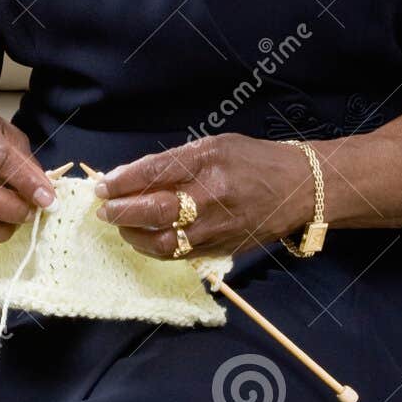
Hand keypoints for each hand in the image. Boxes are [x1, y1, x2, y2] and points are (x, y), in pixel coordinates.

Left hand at [94, 134, 310, 259]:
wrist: (298, 188)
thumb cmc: (252, 161)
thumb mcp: (213, 146)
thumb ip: (174, 162)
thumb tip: (130, 178)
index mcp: (208, 161)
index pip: (154, 173)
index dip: (122, 182)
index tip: (102, 186)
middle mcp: (212, 196)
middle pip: (154, 210)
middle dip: (120, 212)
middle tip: (104, 210)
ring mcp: (218, 227)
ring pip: (163, 242)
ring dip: (134, 236)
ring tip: (121, 226)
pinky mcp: (222, 249)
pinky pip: (180, 255)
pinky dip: (155, 248)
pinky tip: (144, 239)